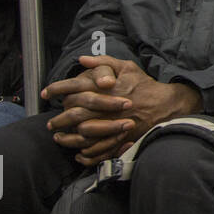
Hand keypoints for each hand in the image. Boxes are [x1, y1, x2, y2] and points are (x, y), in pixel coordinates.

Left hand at [46, 56, 201, 164]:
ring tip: (59, 138)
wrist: (166, 104)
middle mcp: (105, 107)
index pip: (73, 90)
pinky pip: (97, 150)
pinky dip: (85, 153)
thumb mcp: (126, 67)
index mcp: (104, 89)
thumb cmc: (145, 85)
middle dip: (59, 120)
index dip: (56, 91)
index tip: (46, 94)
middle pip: (73, 114)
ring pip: (82, 134)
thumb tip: (82, 60)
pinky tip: (78, 153)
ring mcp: (112, 124)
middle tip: (51, 124)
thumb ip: (103, 62)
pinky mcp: (119, 138)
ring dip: (67, 138)